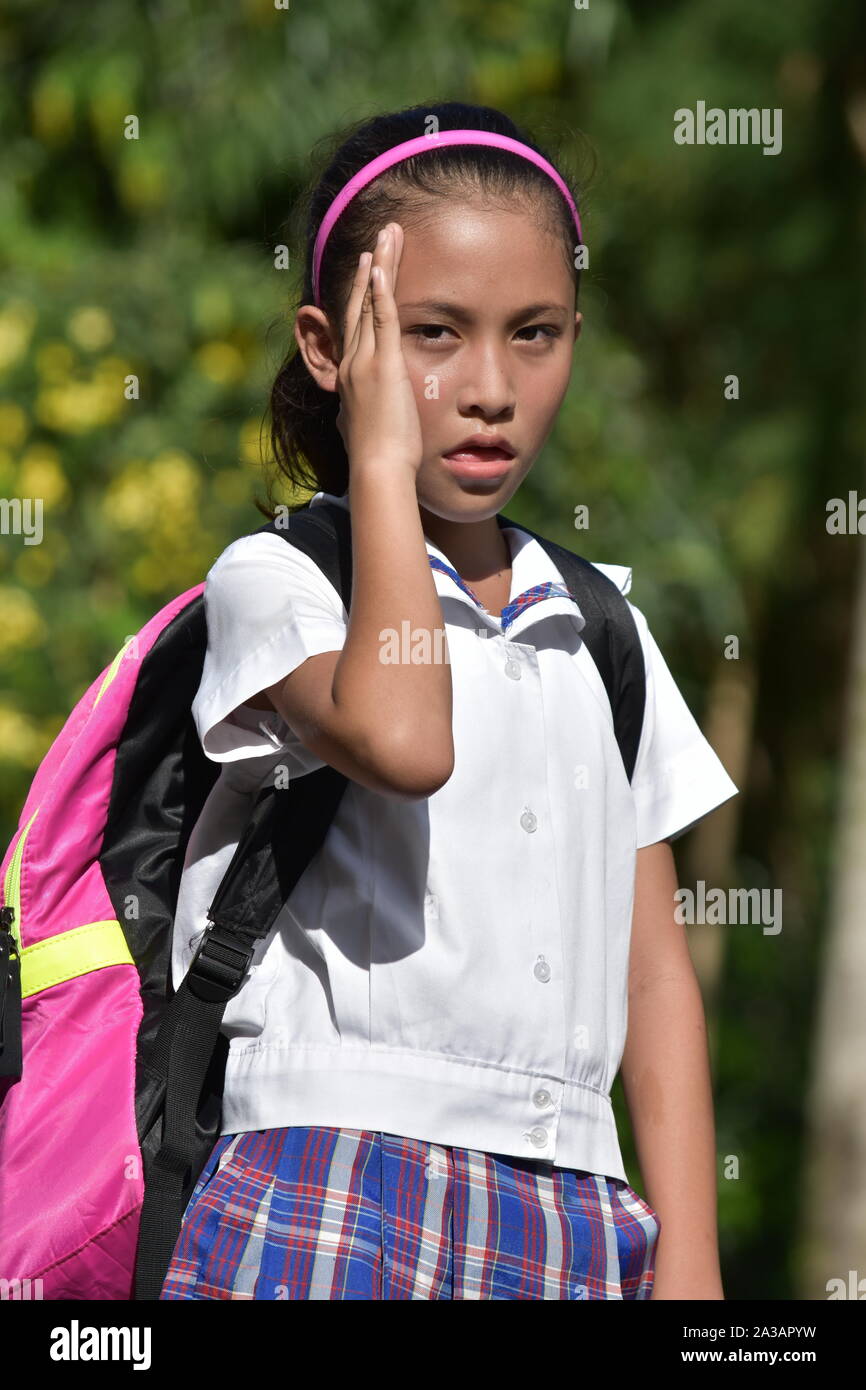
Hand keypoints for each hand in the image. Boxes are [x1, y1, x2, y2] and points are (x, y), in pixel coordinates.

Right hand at [335, 222, 423, 475]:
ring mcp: (365, 362)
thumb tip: (356, 418)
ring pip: (370, 303)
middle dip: (371, 267)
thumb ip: (360, 413)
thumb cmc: (378, 459)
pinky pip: (380, 320)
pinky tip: (381, 264)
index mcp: (350, 376)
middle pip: (360, 304)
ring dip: (380, 266)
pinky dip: (380, 291)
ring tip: (388, 234)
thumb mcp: (364, 428)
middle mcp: (352, 363)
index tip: (371, 267)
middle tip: (381, 236)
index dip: (363, 293)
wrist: (377, 471)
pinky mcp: (383, 366)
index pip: (356, 325)